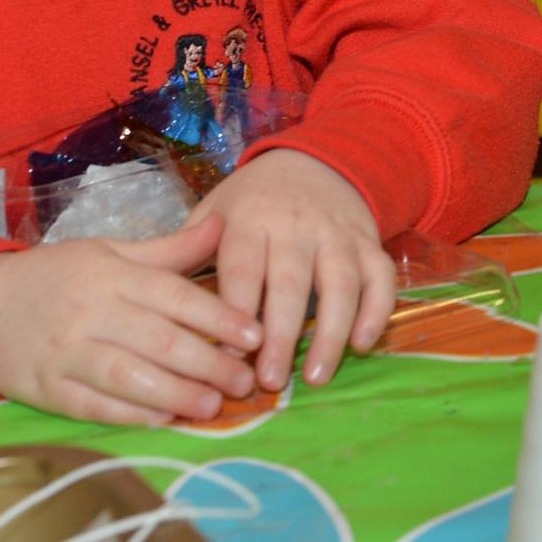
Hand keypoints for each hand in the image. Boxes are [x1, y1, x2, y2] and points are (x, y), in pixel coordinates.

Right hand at [0, 214, 261, 424]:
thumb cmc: (54, 275)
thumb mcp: (110, 250)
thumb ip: (169, 248)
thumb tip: (223, 224)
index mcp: (111, 274)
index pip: (174, 295)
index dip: (219, 317)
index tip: (255, 335)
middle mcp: (91, 312)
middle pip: (158, 339)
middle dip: (208, 362)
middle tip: (245, 380)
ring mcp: (66, 352)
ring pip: (128, 375)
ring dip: (175, 393)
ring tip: (213, 405)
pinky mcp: (46, 388)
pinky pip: (93, 404)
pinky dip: (130, 413)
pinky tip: (163, 417)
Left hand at [188, 148, 395, 391]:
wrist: (316, 160)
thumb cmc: (254, 199)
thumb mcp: (215, 210)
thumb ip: (189, 251)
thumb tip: (160, 300)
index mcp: (250, 219)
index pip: (243, 269)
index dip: (236, 314)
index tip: (227, 356)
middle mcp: (296, 225)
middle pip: (291, 283)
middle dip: (282, 336)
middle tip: (271, 382)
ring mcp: (337, 233)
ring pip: (341, 284)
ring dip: (331, 332)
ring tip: (317, 377)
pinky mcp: (369, 241)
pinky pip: (380, 277)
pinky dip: (377, 310)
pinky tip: (362, 344)